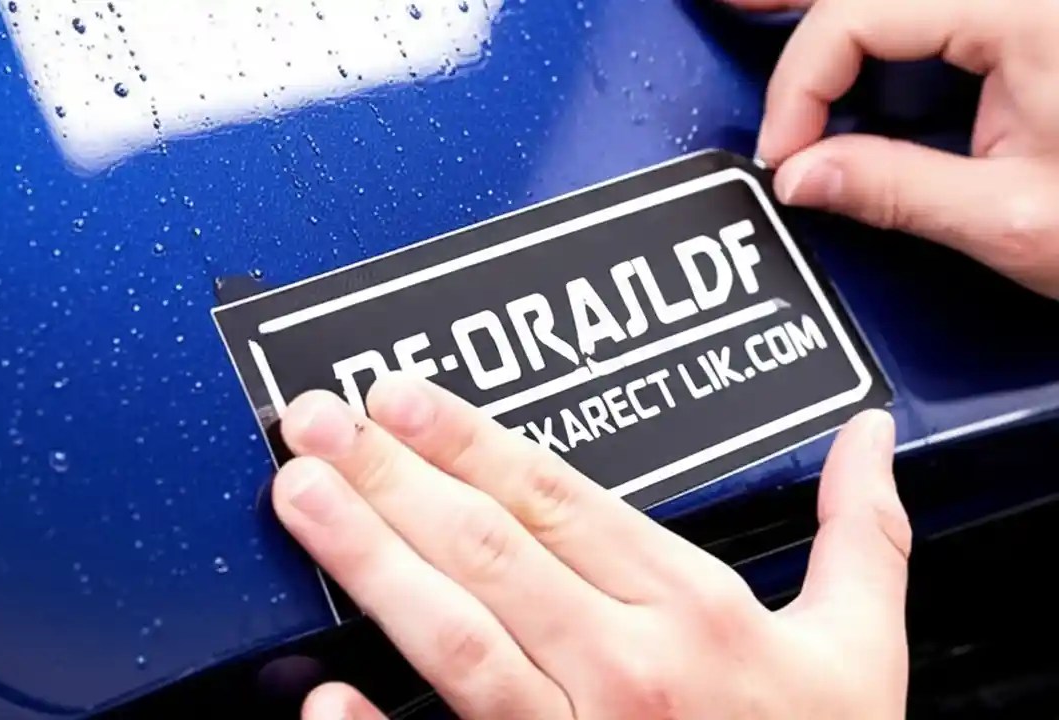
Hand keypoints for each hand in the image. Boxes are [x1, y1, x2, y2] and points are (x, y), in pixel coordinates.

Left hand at [271, 374, 910, 718]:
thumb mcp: (857, 648)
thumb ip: (858, 534)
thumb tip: (867, 439)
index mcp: (693, 616)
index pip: (559, 501)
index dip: (469, 442)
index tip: (400, 396)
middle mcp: (625, 672)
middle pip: (488, 553)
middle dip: (392, 478)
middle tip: (315, 423)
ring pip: (454, 639)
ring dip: (369, 562)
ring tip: (303, 499)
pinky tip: (324, 697)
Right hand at [730, 0, 1058, 298]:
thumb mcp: (1012, 217)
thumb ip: (896, 190)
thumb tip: (799, 176)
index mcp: (1022, 13)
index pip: (857, 15)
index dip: (799, 85)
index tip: (785, 153)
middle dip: (789, 5)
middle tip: (725, 9)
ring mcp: (1028, 7)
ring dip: (825, 9)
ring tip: (756, 10)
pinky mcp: (1032, 30)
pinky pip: (930, 12)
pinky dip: (870, 21)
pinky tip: (837, 43)